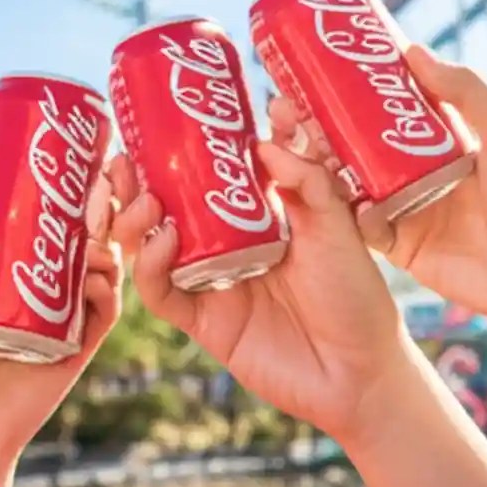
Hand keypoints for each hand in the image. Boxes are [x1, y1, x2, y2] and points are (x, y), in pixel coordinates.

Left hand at [0, 179, 122, 486]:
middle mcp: (41, 295)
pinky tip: (99, 276)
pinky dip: (110, 290)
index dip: (56, 199)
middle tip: (94, 187)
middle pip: (77, 243)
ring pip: (100, 271)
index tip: (63, 166)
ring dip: (106, 245)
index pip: (40, 229)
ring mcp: (63, 320)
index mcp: (10, 280)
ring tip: (98, 227)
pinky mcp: (79, 347)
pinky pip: (106, 313)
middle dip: (93, 214)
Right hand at [108, 143, 408, 445]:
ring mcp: (211, 281)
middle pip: (166, 205)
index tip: (174, 116)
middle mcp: (226, 244)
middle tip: (127, 156)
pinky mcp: (202, 321)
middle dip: (140, 180)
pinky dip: (152, 266)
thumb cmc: (355, 293)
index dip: (186, 145)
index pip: (209, 171)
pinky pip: (161, 292)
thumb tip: (263, 142)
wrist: (359, 370)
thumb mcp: (338, 224)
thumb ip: (308, 180)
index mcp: (257, 215)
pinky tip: (162, 241)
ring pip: (152, 245)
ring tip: (144, 198)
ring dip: (136, 219)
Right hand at [269, 44, 486, 332]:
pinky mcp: (393, 241)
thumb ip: (466, 93)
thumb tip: (410, 50)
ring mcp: (402, 203)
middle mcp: (416, 165)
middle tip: (284, 98)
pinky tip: (296, 180)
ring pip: (345, 173)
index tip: (318, 56)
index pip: (390, 97)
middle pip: (356, 133)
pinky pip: (350, 218)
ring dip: (313, 154)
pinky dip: (325, 201)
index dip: (355, 78)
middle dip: (319, 115)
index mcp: (444, 135)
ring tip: (281, 132)